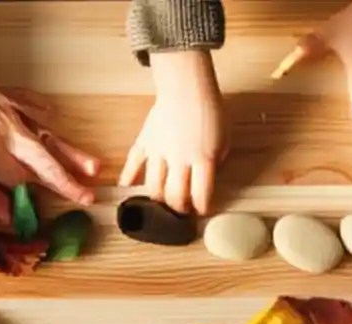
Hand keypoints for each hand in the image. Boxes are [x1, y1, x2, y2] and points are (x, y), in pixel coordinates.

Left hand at [0, 55, 98, 205]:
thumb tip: (5, 213)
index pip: (23, 182)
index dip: (35, 200)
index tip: (45, 217)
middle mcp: (12, 135)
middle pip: (45, 162)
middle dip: (68, 181)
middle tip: (90, 197)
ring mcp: (13, 114)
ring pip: (48, 137)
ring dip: (71, 152)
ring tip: (94, 167)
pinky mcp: (8, 98)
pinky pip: (32, 107)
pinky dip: (43, 113)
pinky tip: (53, 117)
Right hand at [120, 51, 226, 214]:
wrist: (187, 85)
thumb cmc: (209, 109)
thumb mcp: (225, 137)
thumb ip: (217, 160)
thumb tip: (210, 175)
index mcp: (203, 159)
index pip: (201, 194)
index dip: (201, 208)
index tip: (201, 211)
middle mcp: (179, 159)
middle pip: (174, 196)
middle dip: (178, 208)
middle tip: (181, 210)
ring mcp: (159, 151)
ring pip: (153, 186)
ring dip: (158, 198)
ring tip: (161, 201)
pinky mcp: (145, 141)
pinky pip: (133, 162)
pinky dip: (128, 176)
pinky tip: (126, 187)